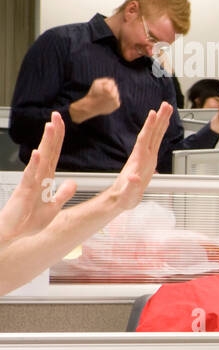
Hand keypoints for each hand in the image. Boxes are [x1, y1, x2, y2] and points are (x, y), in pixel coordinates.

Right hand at [0, 112, 76, 243]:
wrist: (14, 235)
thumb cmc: (29, 222)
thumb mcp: (53, 207)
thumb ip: (62, 194)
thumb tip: (72, 183)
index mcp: (45, 179)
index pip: (54, 154)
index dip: (58, 139)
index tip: (62, 122)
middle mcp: (37, 177)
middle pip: (48, 151)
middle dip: (53, 133)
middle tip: (58, 115)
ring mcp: (30, 183)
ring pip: (40, 159)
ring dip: (46, 143)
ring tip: (50, 126)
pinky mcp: (23, 191)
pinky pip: (30, 176)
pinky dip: (35, 164)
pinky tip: (37, 153)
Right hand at [79, 77, 120, 118]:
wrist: (91, 106)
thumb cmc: (93, 93)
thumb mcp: (96, 83)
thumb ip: (106, 80)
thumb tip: (114, 82)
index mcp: (108, 90)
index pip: (112, 82)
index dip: (105, 84)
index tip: (100, 89)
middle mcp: (113, 96)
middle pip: (115, 87)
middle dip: (110, 89)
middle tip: (102, 93)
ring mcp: (116, 101)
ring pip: (117, 93)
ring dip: (112, 94)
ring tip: (104, 98)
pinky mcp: (117, 105)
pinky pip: (117, 99)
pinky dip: (113, 100)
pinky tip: (107, 102)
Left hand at [104, 103, 170, 210]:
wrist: (120, 198)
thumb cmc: (124, 197)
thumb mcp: (128, 194)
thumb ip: (131, 186)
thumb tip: (134, 177)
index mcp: (138, 161)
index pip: (144, 140)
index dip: (149, 127)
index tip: (153, 113)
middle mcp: (142, 156)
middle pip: (151, 134)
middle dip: (159, 119)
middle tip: (165, 105)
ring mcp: (146, 157)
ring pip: (154, 135)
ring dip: (160, 122)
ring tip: (166, 109)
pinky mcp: (149, 160)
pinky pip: (155, 141)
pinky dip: (160, 132)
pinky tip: (163, 126)